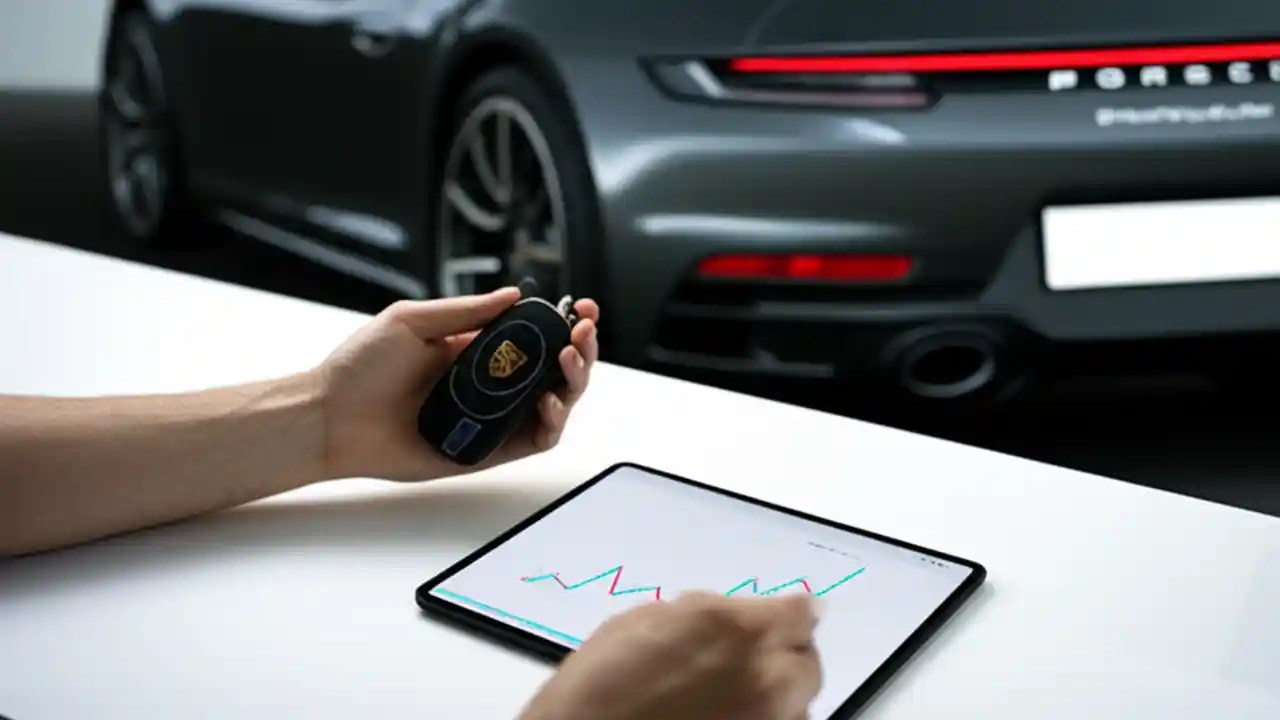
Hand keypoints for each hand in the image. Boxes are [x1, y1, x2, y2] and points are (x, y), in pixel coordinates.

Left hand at [317, 288, 599, 480]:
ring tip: (570, 362)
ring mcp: (490, 418)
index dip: (563, 323)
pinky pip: (533, 440)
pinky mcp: (485, 451)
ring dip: (574, 382)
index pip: (534, 336)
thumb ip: (466, 311)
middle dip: (580, 350)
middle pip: (554, 369)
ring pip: (553, 404)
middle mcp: (489, 384)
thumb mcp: (410, 320)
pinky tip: (549, 401)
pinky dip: (552, 423)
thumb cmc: (357, 369)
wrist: (329, 418)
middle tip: (583, 334)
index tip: (581, 310)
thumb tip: (516, 294)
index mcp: (474, 350)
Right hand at [520, 593, 823, 719]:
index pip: (800, 613)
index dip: (788, 614)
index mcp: (738, 629)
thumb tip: (738, 613)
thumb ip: (709, 615)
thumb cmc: (599, 683)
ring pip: (798, 705)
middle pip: (806, 662)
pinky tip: (728, 717)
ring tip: (732, 696)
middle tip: (749, 660)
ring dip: (776, 695)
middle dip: (783, 656)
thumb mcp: (647, 620)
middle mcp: (765, 678)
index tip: (782, 617)